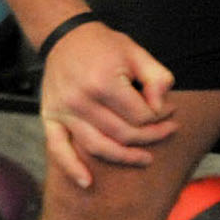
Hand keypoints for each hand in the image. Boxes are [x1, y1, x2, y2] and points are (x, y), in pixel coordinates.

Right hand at [39, 20, 176, 187]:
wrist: (65, 36)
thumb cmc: (104, 46)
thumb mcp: (136, 52)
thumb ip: (157, 77)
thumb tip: (161, 106)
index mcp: (103, 81)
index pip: (140, 115)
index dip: (160, 117)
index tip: (170, 111)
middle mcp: (80, 99)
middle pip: (123, 134)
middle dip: (150, 137)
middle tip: (167, 132)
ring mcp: (63, 111)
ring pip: (98, 146)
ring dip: (124, 157)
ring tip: (145, 159)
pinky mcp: (50, 118)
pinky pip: (58, 149)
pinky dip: (72, 168)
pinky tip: (87, 182)